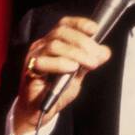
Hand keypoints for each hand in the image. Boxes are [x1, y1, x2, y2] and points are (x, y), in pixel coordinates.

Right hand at [14, 16, 111, 134]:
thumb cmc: (56, 90)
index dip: (79, 24)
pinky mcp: (29, 70)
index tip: (95, 30)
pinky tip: (72, 69)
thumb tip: (105, 52)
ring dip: (76, 54)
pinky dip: (61, 64)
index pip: (64, 24)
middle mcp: (41, 45)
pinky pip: (43, 62)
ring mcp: (34, 56)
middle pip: (61, 32)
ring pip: (54, 45)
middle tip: (97, 57)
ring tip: (90, 64)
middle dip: (83, 42)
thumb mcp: (78, 75)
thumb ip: (89, 62)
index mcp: (53, 42)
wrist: (39, 110)